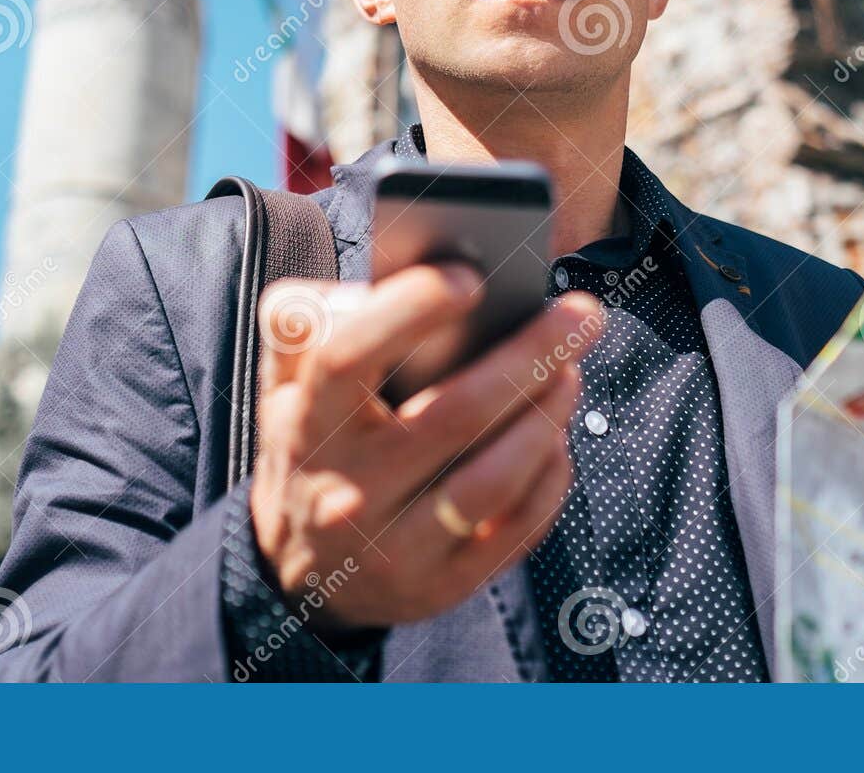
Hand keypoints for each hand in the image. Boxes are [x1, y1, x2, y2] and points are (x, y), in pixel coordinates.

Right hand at [249, 261, 603, 628]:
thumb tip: (391, 278)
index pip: (346, 357)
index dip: (409, 310)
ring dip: (546, 417)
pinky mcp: (441, 585)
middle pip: (452, 415)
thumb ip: (309, 321)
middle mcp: (347, 490)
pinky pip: (515, 530)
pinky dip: (549, 476)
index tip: (470, 277)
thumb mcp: (282, 383)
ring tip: (571, 371)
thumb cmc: (310, 444)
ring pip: (491, 480)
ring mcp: (396, 548)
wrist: (297, 572)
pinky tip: (558, 436)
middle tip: (580, 314)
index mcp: (306, 424)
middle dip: (529, 357)